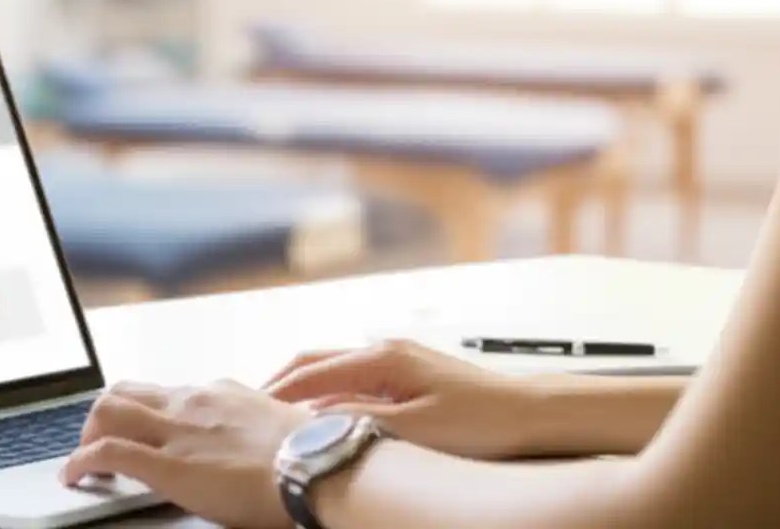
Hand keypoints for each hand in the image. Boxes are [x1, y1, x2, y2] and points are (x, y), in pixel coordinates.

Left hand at [61, 379, 309, 527]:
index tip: (141, 428)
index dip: (144, 411)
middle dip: (104, 415)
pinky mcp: (167, 464)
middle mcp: (190, 402)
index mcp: (218, 394)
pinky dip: (81, 462)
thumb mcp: (280, 426)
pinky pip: (107, 452)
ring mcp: (176, 430)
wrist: (317, 465)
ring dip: (88, 434)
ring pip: (108, 410)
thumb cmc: (311, 452)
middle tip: (100, 442)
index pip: (166, 392)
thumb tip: (265, 437)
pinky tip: (76, 477)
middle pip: (125, 391)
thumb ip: (258, 426)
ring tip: (85, 459)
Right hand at [266, 339, 536, 458]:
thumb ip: (359, 421)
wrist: (531, 413)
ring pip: (333, 366)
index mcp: (383, 358)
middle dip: (279, 381)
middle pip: (315, 360)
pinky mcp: (408, 372)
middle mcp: (386, 349)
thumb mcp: (414, 430)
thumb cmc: (483, 422)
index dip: (276, 392)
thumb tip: (313, 420)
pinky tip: (322, 413)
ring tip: (276, 410)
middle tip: (248, 405)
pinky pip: (353, 377)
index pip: (311, 373)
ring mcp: (397, 358)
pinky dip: (327, 392)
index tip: (248, 409)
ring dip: (302, 386)